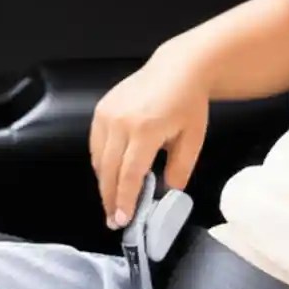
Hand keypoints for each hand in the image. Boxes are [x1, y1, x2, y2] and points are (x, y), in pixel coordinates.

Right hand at [89, 45, 209, 228]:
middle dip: (110, 198)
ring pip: (98, 159)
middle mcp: (121, 122)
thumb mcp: (193, 138)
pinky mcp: (101, 109)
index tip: (123, 220)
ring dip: (104, 183)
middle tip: (114, 220)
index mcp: (146, 129)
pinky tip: (110, 175)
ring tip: (112, 202)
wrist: (178, 68)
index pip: (130, 174)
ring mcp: (107, 114)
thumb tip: (168, 192)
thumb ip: (180, 168)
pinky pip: (96, 144)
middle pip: (109, 170)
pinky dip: (101, 163)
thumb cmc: (189, 103)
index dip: (125, 200)